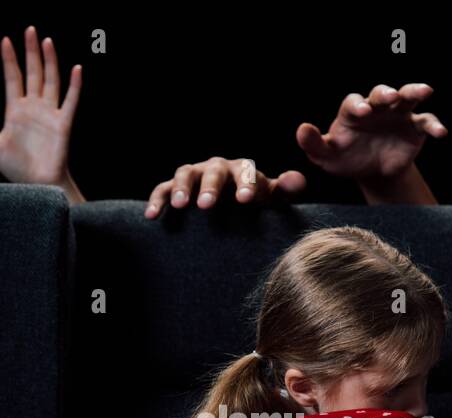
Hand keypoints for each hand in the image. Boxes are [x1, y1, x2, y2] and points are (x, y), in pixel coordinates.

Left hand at [0, 26, 83, 198]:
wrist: (36, 185)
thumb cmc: (15, 169)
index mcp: (15, 111)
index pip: (12, 78)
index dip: (9, 60)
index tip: (5, 41)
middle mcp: (33, 107)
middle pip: (33, 73)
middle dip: (31, 52)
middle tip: (30, 30)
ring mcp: (49, 114)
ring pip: (50, 81)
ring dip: (49, 61)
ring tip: (47, 41)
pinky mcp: (62, 124)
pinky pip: (70, 101)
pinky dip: (74, 86)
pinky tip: (76, 69)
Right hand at [144, 156, 305, 217]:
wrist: (229, 204)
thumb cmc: (253, 202)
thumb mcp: (270, 198)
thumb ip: (284, 190)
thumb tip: (299, 180)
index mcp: (242, 169)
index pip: (245, 172)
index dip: (245, 184)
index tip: (244, 201)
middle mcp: (216, 167)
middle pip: (213, 171)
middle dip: (210, 187)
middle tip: (207, 205)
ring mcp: (194, 175)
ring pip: (185, 174)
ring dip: (181, 189)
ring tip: (180, 206)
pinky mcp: (174, 187)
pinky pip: (162, 189)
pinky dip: (157, 200)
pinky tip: (152, 216)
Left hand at [296, 83, 445, 201]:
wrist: (372, 172)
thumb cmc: (346, 158)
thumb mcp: (326, 156)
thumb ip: (313, 144)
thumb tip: (302, 129)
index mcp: (353, 112)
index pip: (354, 102)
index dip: (358, 105)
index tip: (362, 112)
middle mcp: (377, 107)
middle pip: (381, 93)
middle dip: (386, 93)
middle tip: (389, 97)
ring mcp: (398, 114)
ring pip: (407, 96)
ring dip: (415, 91)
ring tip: (425, 91)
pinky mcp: (415, 127)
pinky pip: (426, 121)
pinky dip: (435, 125)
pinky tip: (441, 132)